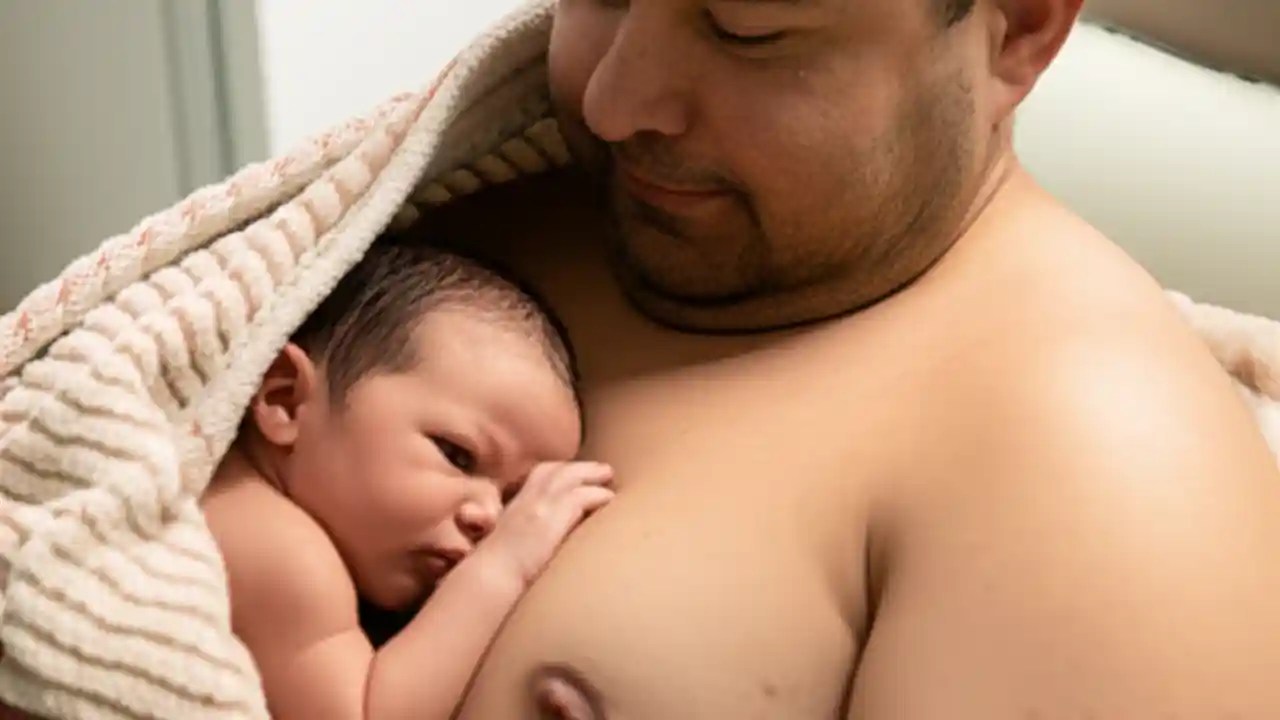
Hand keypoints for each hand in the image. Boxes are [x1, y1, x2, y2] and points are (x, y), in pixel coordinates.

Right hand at [477, 461, 613, 587]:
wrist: (491, 576)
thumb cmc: (499, 568)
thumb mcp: (510, 539)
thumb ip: (528, 529)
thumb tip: (550, 532)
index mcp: (518, 503)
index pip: (540, 474)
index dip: (560, 470)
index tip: (576, 472)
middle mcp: (527, 499)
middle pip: (557, 470)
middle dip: (581, 467)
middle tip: (602, 469)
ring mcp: (539, 506)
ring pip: (570, 477)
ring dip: (592, 474)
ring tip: (609, 476)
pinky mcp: (550, 518)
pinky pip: (580, 497)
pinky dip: (597, 495)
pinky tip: (609, 499)